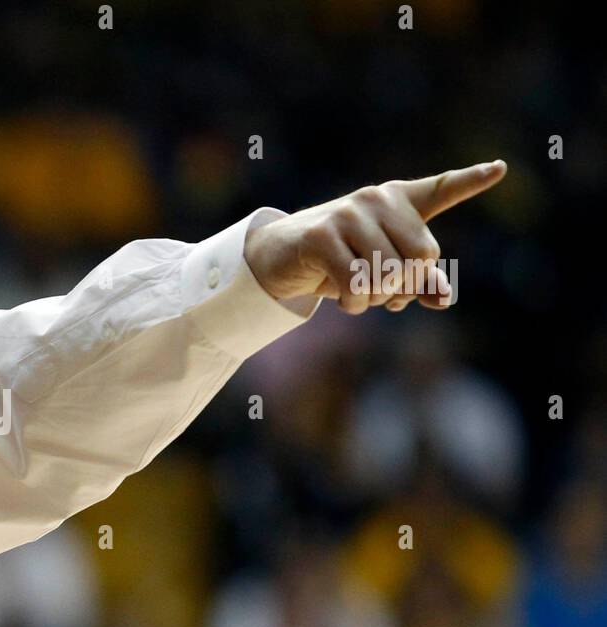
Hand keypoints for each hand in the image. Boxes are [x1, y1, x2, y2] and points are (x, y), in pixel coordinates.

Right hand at [243, 160, 506, 313]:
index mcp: (398, 201)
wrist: (280, 257)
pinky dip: (355, 305)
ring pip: (388, 274)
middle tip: (385, 295)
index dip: (470, 180)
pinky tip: (346, 301)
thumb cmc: (339, 261)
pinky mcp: (322, 235)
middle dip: (405, 286)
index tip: (498, 168)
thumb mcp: (381, 269)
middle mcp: (377, 199)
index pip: (441, 189)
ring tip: (360, 296)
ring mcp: (348, 214)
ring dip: (376, 300)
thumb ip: (416, 281)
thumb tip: (442, 298)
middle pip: (422, 256)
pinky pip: (356, 285)